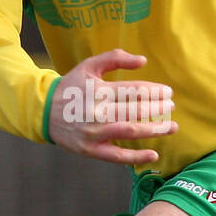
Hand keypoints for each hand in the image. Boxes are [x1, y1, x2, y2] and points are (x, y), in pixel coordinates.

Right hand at [47, 50, 177, 164]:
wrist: (43, 110)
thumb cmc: (72, 86)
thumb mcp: (89, 66)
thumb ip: (115, 58)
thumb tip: (143, 60)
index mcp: (97, 90)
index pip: (134, 90)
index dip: (155, 91)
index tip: (168, 92)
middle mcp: (96, 111)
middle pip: (136, 110)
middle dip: (159, 109)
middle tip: (171, 107)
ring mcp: (93, 132)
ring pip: (131, 131)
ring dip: (155, 130)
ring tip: (172, 127)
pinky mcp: (90, 150)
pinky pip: (117, 156)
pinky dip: (137, 157)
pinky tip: (154, 154)